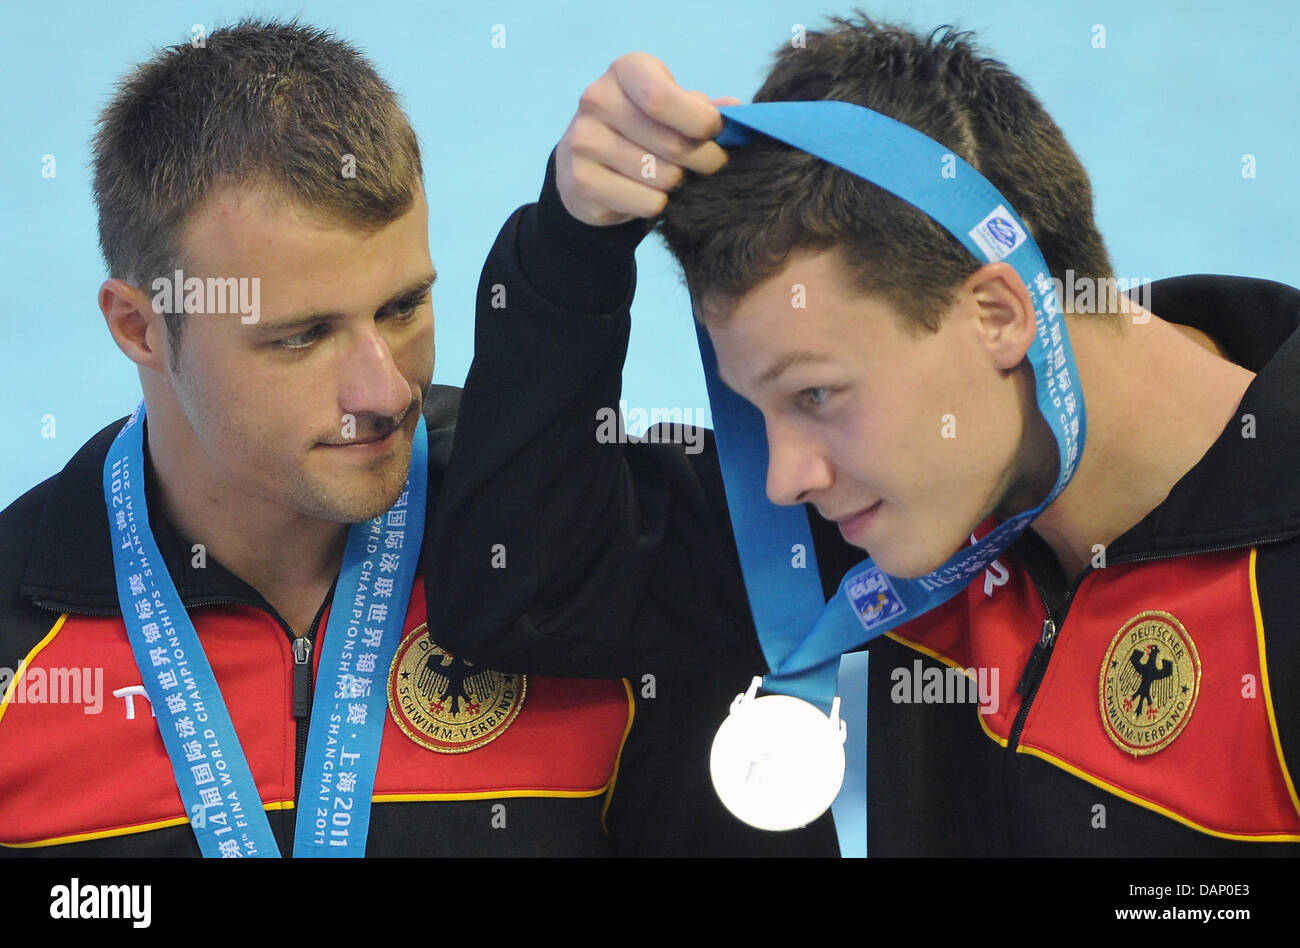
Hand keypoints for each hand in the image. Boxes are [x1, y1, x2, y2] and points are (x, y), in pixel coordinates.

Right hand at [557, 52, 739, 226]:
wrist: (587, 164)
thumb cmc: (642, 129)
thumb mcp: (672, 109)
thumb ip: (704, 109)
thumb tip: (736, 112)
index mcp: (626, 70)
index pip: (663, 98)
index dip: (701, 122)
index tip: (715, 133)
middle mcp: (597, 99)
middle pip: (672, 143)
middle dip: (704, 160)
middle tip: (710, 165)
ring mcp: (583, 140)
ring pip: (662, 176)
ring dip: (680, 184)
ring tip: (675, 178)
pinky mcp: (580, 180)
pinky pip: (646, 202)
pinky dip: (660, 205)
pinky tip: (651, 195)